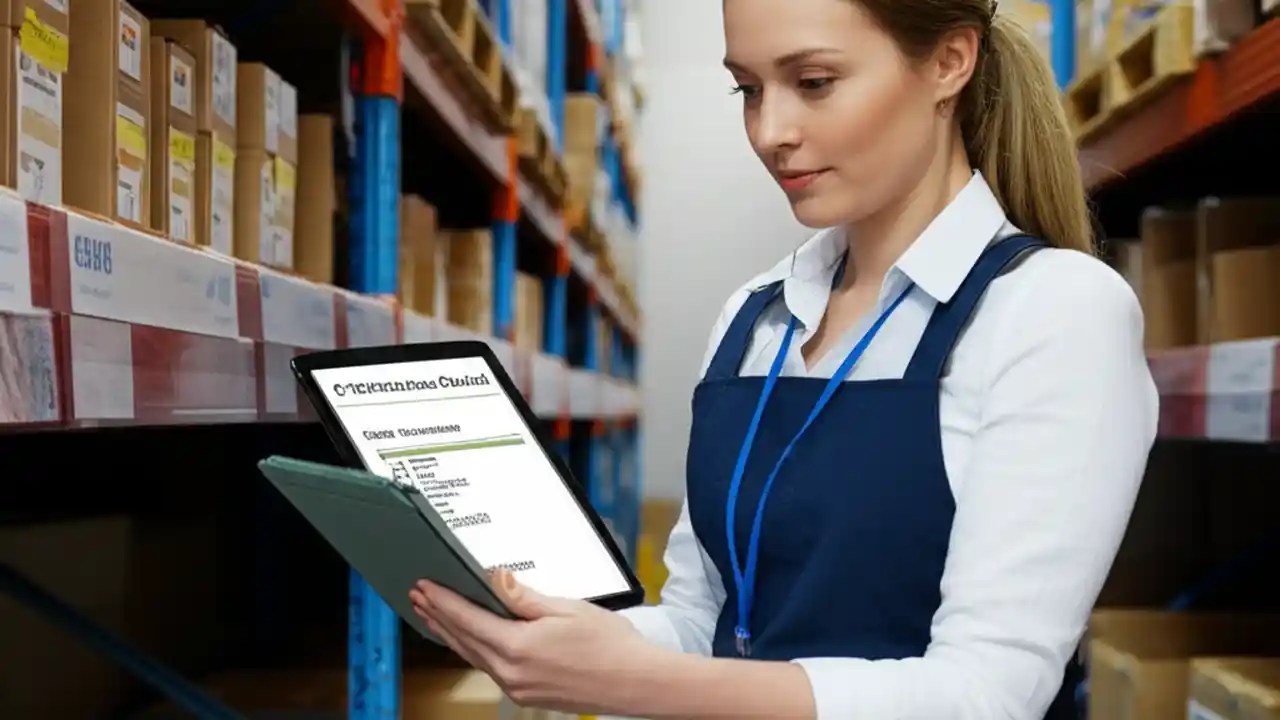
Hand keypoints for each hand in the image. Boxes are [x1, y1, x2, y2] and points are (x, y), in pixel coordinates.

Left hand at [408, 570, 658, 713]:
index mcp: (518, 647)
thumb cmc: (609, 644)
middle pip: (464, 640)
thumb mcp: (566, 609)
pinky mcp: (526, 694)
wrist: (635, 682)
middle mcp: (511, 672)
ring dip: (451, 634)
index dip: (443, 601)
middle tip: (418, 596)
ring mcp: (517, 687)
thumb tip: (494, 578)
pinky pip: (489, 668)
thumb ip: (524, 597)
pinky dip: (472, 650)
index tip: (425, 586)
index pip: (468, 620)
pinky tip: (469, 641)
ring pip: (473, 657)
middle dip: (439, 616)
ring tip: (433, 616)